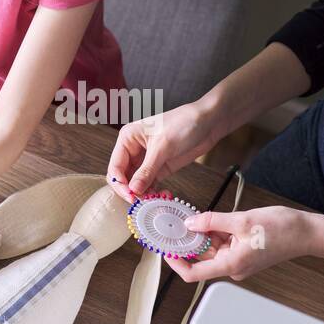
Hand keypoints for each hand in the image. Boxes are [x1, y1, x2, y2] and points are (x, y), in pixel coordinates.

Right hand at [107, 100, 221, 202]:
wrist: (208, 122)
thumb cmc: (184, 122)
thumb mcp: (163, 147)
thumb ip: (147, 170)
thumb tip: (134, 189)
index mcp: (128, 138)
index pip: (115, 166)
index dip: (120, 183)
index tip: (130, 196)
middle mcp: (134, 149)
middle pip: (123, 177)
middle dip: (131, 190)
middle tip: (140, 201)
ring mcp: (147, 160)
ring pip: (136, 183)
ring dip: (142, 193)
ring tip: (153, 199)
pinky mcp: (160, 167)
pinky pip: (150, 184)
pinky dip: (153, 192)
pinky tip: (160, 195)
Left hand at [166, 206, 322, 282]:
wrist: (307, 233)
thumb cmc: (282, 230)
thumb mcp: (241, 220)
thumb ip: (212, 221)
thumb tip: (190, 223)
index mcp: (231, 265)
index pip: (192, 273)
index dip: (175, 262)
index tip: (165, 247)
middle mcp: (233, 267)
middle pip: (200, 259)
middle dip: (186, 242)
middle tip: (173, 224)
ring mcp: (238, 261)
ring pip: (211, 250)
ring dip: (201, 235)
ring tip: (191, 218)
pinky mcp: (243, 253)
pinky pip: (222, 245)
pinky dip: (214, 233)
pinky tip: (208, 220)